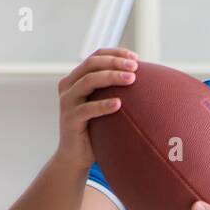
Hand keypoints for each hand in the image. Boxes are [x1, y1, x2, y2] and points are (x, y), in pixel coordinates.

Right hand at [54, 47, 137, 171]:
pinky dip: (103, 105)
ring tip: (131, 79)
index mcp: (75, 78)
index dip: (115, 53)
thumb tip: (142, 78)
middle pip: (92, 64)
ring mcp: (67, 102)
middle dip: (115, 62)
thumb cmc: (94, 129)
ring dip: (111, 77)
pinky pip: (87, 109)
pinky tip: (119, 104)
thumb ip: (113, 90)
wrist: (76, 156)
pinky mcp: (69, 119)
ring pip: (88, 81)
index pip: (95, 56)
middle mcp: (68, 86)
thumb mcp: (103, 105)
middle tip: (135, 67)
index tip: (136, 58)